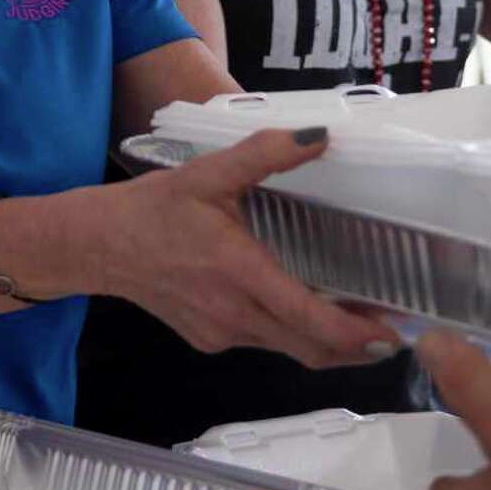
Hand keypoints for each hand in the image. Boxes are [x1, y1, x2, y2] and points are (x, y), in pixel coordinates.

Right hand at [96, 129, 393, 366]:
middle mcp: (234, 315)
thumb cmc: (151, 210)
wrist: (96, 246)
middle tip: (393, 329)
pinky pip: (263, 343)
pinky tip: (299, 310)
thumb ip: (264, 155)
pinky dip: (291, 335)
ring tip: (360, 322)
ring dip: (328, 343)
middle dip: (358, 347)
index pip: (310, 321)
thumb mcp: (207, 174)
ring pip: (289, 351)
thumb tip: (319, 138)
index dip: (357, 334)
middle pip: (312, 350)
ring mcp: (221, 335)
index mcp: (238, 274)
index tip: (394, 333)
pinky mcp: (209, 341)